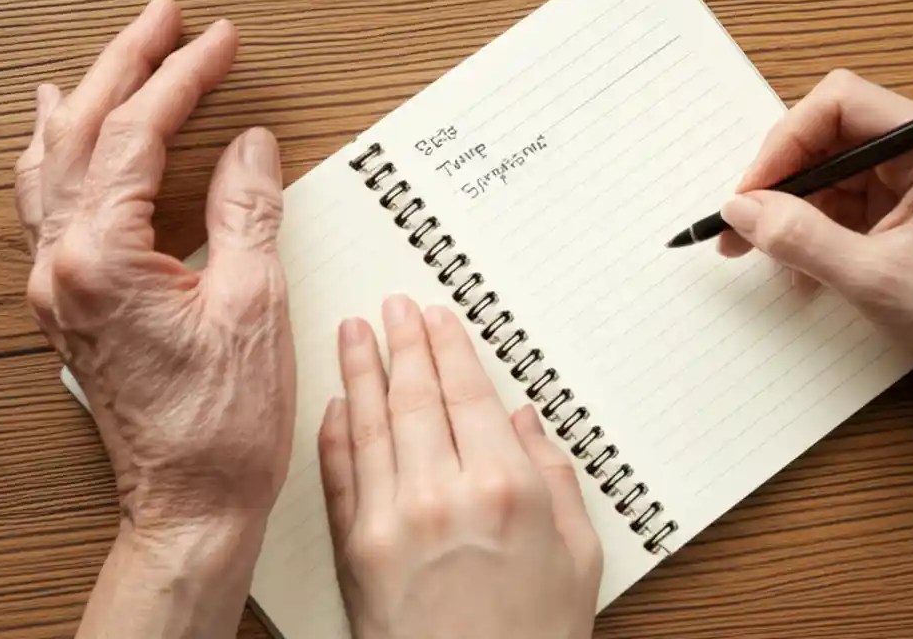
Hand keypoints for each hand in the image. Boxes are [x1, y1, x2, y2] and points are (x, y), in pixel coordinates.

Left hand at [13, 0, 294, 635]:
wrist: (191, 501)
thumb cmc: (220, 428)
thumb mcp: (253, 305)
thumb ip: (247, 212)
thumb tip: (248, 147)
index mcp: (102, 262)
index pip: (136, 136)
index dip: (181, 78)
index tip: (216, 43)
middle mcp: (64, 268)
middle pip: (80, 133)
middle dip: (125, 65)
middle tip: (165, 20)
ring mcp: (59, 287)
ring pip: (54, 164)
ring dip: (87, 100)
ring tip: (114, 56)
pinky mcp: (72, 304)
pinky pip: (50, 204)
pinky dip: (64, 153)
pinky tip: (65, 138)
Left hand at [319, 296, 600, 638]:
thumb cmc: (532, 636)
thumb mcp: (578, 554)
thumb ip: (555, 478)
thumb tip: (526, 425)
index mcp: (504, 487)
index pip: (467, 393)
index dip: (449, 347)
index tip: (439, 318)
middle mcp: (442, 494)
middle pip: (416, 397)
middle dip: (404, 343)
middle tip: (395, 307)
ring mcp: (391, 520)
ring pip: (369, 424)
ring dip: (361, 370)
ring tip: (355, 332)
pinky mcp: (355, 549)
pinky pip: (340, 474)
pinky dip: (335, 433)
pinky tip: (334, 404)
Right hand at [718, 69, 912, 397]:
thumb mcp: (873, 279)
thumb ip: (800, 237)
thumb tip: (741, 209)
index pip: (841, 103)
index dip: (785, 141)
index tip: (751, 192)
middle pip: (835, 134)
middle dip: (785, 181)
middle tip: (742, 227)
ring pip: (839, 172)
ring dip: (799, 212)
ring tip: (769, 259)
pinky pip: (855, 203)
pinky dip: (822, 231)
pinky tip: (803, 269)